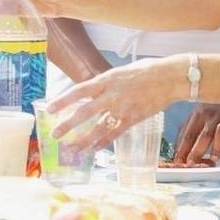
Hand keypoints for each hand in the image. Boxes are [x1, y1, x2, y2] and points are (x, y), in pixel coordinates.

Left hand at [45, 57, 180, 151]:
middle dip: (68, 124)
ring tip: (71, 148)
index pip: (79, 91)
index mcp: (106, 80)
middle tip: (55, 134)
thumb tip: (94, 93)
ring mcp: (122, 108)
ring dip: (83, 139)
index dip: (63, 101)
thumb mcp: (120, 72)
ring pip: (98, 127)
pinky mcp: (133, 119)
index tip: (49, 109)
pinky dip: (103, 142)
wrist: (169, 77)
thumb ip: (106, 84)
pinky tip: (94, 149)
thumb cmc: (146, 71)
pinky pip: (115, 133)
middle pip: (84, 112)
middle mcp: (111, 95)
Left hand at [173, 103, 219, 163]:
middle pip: (204, 135)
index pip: (188, 134)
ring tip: (214, 159)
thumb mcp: (194, 119)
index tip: (179, 161)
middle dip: (197, 150)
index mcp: (197, 116)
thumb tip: (176, 154)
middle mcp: (210, 117)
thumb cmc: (209, 112)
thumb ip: (186, 135)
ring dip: (217, 147)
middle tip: (193, 163)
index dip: (183, 148)